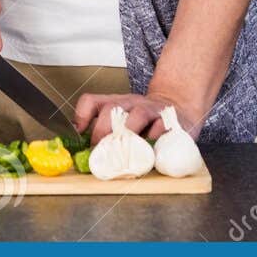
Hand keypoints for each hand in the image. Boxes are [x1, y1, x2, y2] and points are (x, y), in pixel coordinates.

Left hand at [73, 90, 206, 144]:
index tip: (78, 133)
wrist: (177, 106)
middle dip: (103, 131)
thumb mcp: (122, 120)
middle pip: (112, 109)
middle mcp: (131, 103)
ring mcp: (151, 109)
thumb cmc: (145, 121)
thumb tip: (84, 154)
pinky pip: (161, 126)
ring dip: (128, 134)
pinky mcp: (170, 119)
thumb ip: (105, 132)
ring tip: (123, 152)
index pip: (92, 101)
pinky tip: (150, 149)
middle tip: (101, 152)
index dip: (82, 116)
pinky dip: (155, 137)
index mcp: (115, 103)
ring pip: (137, 115)